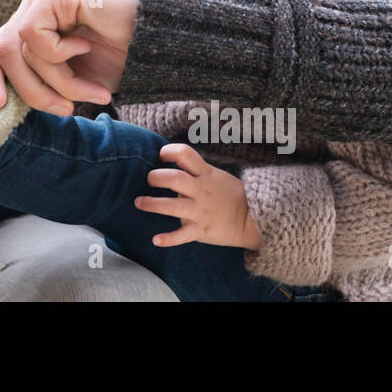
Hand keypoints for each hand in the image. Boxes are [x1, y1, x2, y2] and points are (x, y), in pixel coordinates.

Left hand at [0, 0, 138, 113]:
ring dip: (60, 81)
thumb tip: (3, 102)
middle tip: (66, 110)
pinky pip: (33, 35)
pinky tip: (86, 46)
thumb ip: (42, 79)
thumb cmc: (124, 55)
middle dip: (31, 91)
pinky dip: (60, 53)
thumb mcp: (75, 75)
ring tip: (94, 91)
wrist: (162, 36)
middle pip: (1, 51)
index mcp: (37, 17)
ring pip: (21, 50)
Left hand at [134, 144, 262, 250]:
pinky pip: (183, 236)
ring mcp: (200, 211)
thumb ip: (195, 169)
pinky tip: (155, 240)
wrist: (252, 220)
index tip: (160, 155)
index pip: (185, 154)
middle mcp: (201, 191)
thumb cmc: (229, 194)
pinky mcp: (201, 230)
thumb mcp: (215, 175)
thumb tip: (172, 160)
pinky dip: (169, 239)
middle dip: (156, 177)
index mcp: (205, 174)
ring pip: (173, 206)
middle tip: (149, 179)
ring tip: (139, 202)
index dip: (169, 151)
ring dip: (152, 204)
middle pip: (175, 178)